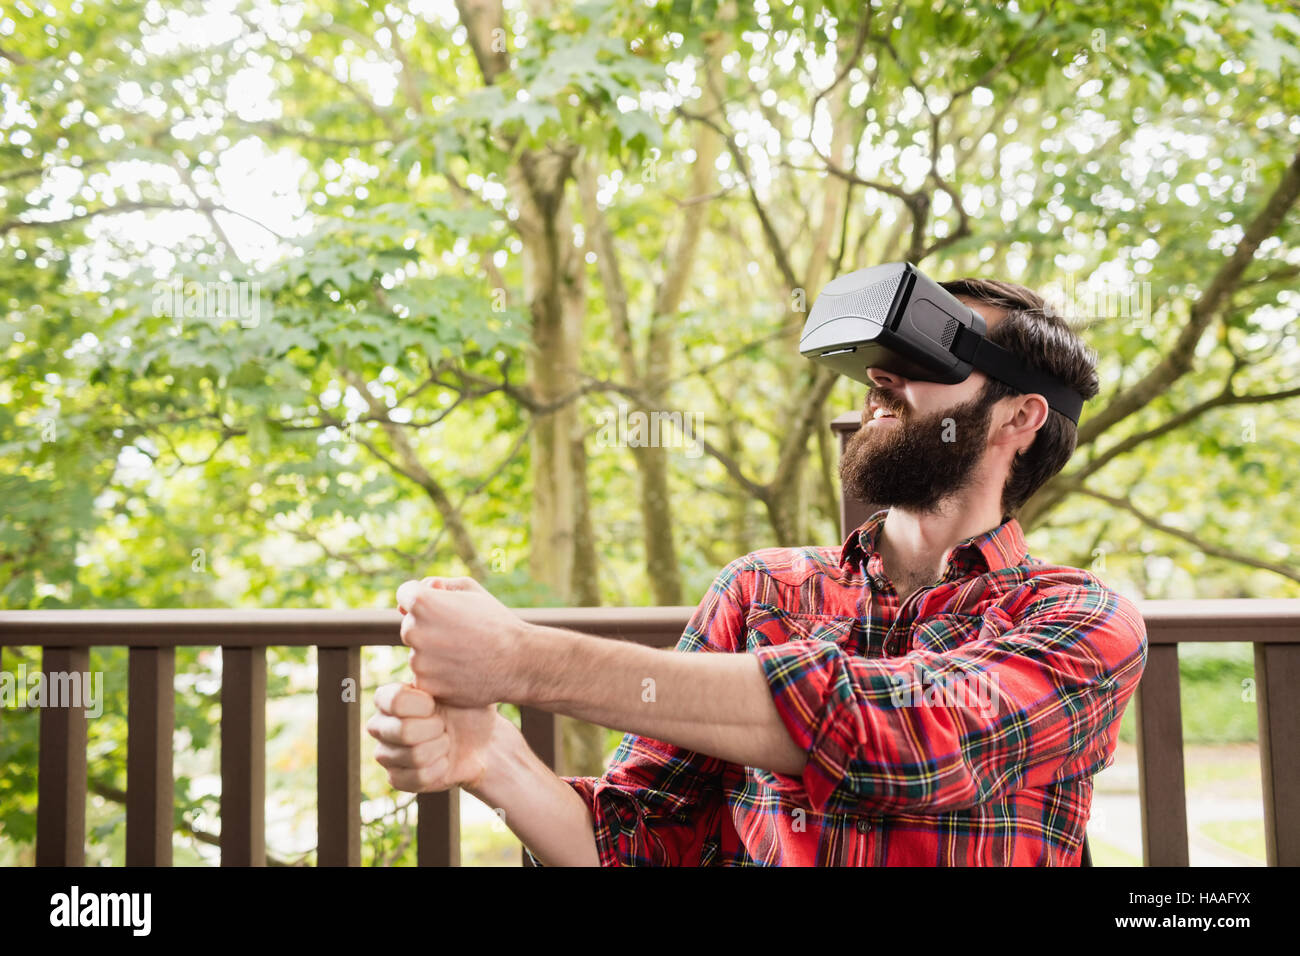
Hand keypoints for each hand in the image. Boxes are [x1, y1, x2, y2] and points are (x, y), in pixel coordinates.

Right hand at [368, 682, 500, 792]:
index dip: (425, 705)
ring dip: (442, 749)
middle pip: (405, 731)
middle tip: (445, 724)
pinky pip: (416, 779)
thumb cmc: (468, 707)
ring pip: (415, 756)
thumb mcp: (460, 683)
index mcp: (387, 697)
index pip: (395, 700)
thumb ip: (441, 670)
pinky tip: (443, 760)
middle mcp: (379, 724)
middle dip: (438, 729)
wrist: (483, 740)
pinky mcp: (395, 778)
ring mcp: (385, 754)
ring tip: (445, 741)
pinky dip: (439, 770)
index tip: (439, 702)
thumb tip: (432, 646)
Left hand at [396, 575, 527, 706]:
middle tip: (459, 633)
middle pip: (409, 624)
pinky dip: (437, 675)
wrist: (518, 663)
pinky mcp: (424, 685)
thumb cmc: (497, 622)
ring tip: (464, 653)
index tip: (444, 607)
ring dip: (432, 652)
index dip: (425, 598)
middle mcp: (414, 631)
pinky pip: (423, 675)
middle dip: (427, 626)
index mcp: (423, 602)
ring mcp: (418, 661)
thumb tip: (420, 589)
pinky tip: (461, 670)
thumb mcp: (472, 590)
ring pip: (416, 652)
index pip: (405, 594)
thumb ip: (440, 584)